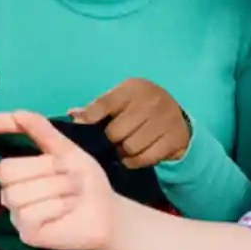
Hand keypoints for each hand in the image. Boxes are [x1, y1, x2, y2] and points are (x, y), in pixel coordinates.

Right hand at [0, 110, 115, 249]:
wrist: (108, 214)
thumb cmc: (86, 181)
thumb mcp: (67, 149)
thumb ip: (41, 130)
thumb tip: (15, 112)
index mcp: (20, 162)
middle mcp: (12, 187)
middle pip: (5, 169)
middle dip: (46, 170)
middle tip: (69, 178)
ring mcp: (16, 212)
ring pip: (18, 193)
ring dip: (57, 190)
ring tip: (71, 195)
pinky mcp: (25, 232)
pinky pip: (31, 213)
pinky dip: (56, 207)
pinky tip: (66, 212)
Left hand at [69, 77, 189, 168]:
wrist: (177, 114)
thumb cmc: (138, 107)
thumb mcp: (120, 101)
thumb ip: (96, 109)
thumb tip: (73, 116)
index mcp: (132, 88)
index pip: (104, 104)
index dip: (90, 118)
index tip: (84, 126)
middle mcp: (151, 100)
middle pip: (116, 132)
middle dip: (110, 140)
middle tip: (113, 140)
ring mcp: (166, 119)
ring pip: (130, 147)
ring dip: (122, 152)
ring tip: (123, 147)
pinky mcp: (175, 138)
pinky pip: (146, 158)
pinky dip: (135, 161)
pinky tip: (134, 155)